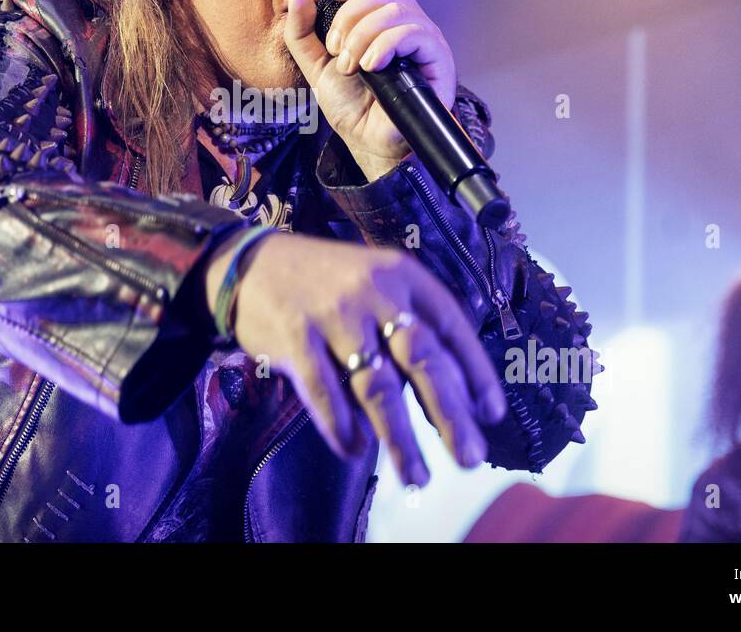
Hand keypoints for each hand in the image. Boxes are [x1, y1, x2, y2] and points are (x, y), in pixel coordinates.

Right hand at [208, 231, 507, 487]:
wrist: (249, 263)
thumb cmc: (325, 281)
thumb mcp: (376, 282)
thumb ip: (410, 324)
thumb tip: (451, 392)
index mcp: (402, 276)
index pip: (451, 327)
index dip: (475, 372)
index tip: (491, 415)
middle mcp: (374, 292)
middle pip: (423, 359)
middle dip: (450, 415)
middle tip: (469, 458)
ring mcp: (333, 315)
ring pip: (377, 386)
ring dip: (400, 438)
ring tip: (418, 477)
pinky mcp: (295, 337)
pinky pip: (325, 393)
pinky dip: (342, 428)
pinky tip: (356, 451)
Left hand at [283, 0, 456, 181]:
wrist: (369, 140)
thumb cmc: (351, 105)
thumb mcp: (316, 65)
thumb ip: (302, 33)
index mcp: (384, 19)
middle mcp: (409, 23)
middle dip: (351, 17)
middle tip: (337, 50)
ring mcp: (426, 39)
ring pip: (396, 10)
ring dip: (363, 36)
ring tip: (351, 66)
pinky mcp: (438, 58)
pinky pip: (413, 33)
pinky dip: (384, 46)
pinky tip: (370, 67)